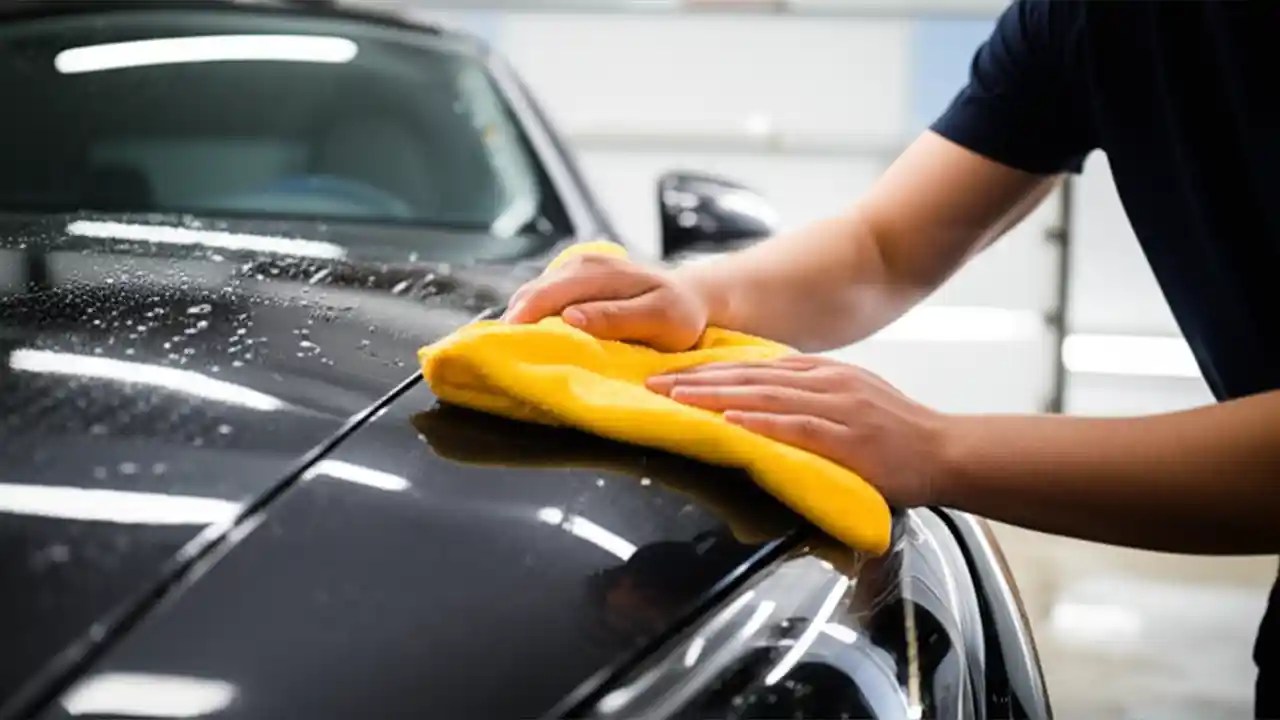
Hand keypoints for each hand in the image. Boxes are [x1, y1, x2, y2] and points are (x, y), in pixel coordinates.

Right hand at [502, 252, 708, 351]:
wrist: (690, 298)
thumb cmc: (679, 313)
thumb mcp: (659, 318)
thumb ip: (617, 317)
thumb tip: (570, 317)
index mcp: (598, 272)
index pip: (545, 295)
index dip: (521, 321)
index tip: (503, 348)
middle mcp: (580, 264)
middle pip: (530, 294)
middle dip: (511, 324)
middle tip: (496, 357)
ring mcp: (574, 269)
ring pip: (530, 295)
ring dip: (517, 322)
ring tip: (507, 352)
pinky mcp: (571, 280)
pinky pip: (540, 298)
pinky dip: (529, 318)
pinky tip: (527, 340)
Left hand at [647, 355, 947, 506]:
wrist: (945, 451)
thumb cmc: (895, 433)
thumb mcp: (847, 400)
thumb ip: (806, 397)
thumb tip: (758, 400)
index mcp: (821, 373)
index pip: (754, 367)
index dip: (709, 370)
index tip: (670, 375)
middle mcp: (825, 382)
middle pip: (750, 377)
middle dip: (699, 381)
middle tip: (655, 385)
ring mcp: (838, 407)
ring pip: (766, 397)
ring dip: (717, 398)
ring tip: (679, 401)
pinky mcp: (849, 437)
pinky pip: (799, 427)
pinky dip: (763, 424)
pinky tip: (733, 424)